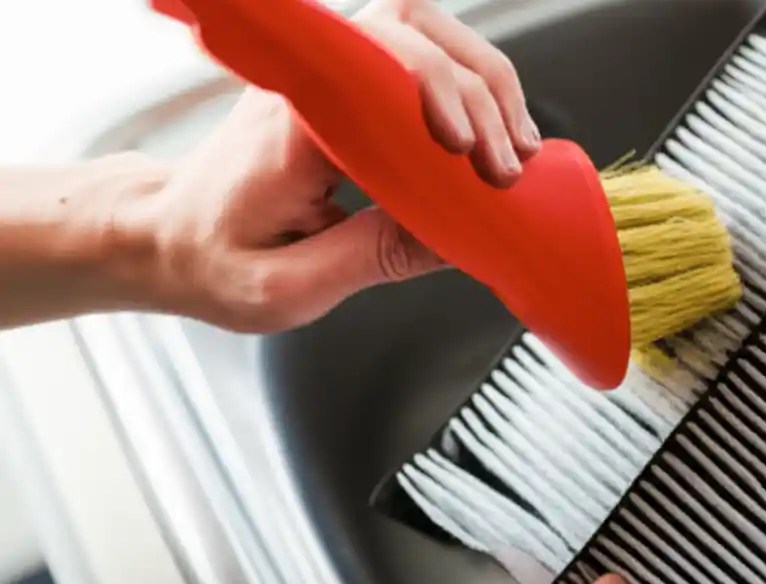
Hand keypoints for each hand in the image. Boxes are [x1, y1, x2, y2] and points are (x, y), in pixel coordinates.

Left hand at [132, 0, 540, 332]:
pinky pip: (412, 55)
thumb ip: (374, 258)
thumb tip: (457, 237)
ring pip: (418, 31)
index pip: (381, 77)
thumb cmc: (213, 262)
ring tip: (517, 142)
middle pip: (410, 37)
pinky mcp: (343, 91)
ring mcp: (326, 80)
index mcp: (291, 127)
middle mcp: (308, 86)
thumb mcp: (289, 287)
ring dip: (481, 76)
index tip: (478, 162)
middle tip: (507, 167)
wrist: (164, 238)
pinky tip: (492, 129)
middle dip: (479, 96)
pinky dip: (465, 82)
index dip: (444, 105)